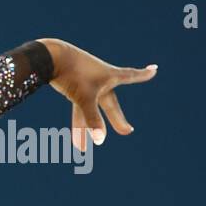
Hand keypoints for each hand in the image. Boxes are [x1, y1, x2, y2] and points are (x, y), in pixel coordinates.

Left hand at [38, 38, 156, 151]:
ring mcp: (86, 84)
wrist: (51, 57)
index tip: (154, 69)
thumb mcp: (84, 97)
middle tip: (127, 130)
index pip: (131, 76)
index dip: (143, 74)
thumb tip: (99, 140)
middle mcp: (100, 81)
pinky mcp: (71, 87)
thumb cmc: (73, 74)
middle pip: (110, 104)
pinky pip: (77, 109)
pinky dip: (77, 123)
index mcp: (110, 77)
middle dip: (116, 119)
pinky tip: (76, 137)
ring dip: (90, 127)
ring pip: (90, 110)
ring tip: (85, 147)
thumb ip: (92, 119)